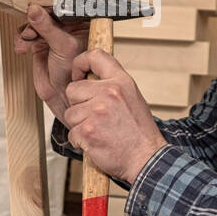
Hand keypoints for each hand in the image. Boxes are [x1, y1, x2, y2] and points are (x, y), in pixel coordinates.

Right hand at [13, 2, 88, 121]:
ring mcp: (52, 35)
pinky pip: (26, 33)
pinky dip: (21, 38)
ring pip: (34, 22)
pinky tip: (22, 46)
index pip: (63, 6)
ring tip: (27, 39)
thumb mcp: (63, 46)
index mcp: (80, 23)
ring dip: (26, 30)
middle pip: (45, 12)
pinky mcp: (40, 43)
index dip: (48, 5)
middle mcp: (66, 27)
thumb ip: (48, 27)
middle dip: (35, 19)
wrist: (62, 95)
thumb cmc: (73, 75)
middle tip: (30, 28)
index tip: (35, 5)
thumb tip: (35, 10)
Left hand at [63, 49, 167, 183]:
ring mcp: (98, 111)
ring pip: (70, 113)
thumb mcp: (132, 98)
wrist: (146, 159)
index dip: (80, 63)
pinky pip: (71, 133)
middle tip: (95, 117)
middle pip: (73, 89)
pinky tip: (96, 143)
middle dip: (78, 105)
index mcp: (121, 81)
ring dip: (79, 125)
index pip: (96, 56)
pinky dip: (80, 141)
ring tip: (98, 131)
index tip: (78, 74)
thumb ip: (112, 86)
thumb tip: (89, 79)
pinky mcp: (88, 130)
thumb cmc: (139, 132)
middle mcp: (109, 92)